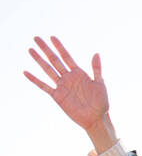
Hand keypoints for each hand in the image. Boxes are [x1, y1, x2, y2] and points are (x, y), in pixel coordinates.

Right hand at [24, 36, 115, 151]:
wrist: (96, 119)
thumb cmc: (101, 102)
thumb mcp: (100, 84)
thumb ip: (96, 69)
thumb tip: (96, 53)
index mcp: (79, 73)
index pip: (66, 57)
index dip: (59, 47)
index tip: (52, 37)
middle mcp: (68, 78)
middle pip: (54, 60)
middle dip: (46, 49)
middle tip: (36, 38)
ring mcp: (62, 86)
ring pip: (48, 70)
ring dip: (39, 60)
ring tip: (30, 50)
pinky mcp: (57, 96)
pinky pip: (44, 86)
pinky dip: (35, 80)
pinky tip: (26, 72)